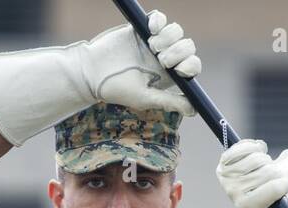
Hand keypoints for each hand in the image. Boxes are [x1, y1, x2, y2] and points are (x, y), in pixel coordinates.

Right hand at [83, 11, 199, 113]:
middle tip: (162, 60)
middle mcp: (165, 57)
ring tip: (152, 46)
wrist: (93, 71)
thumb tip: (194, 110)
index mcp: (169, 75)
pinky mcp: (142, 27)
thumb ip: (169, 102)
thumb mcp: (145, 98)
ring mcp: (154, 41)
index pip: (192, 65)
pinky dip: (159, 21)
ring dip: (168, 38)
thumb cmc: (118, 89)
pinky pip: (160, 17)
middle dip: (179, 51)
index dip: (191, 65)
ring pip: (176, 31)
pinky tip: (150, 30)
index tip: (180, 69)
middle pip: (187, 46)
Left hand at [217, 140, 287, 207]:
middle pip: (268, 172)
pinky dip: (256, 147)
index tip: (285, 186)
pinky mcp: (225, 162)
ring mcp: (227, 176)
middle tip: (273, 179)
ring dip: (267, 160)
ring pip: (257, 157)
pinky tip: (258, 155)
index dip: (283, 185)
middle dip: (276, 173)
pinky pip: (244, 147)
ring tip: (265, 170)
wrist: (256, 195)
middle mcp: (234, 193)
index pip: (272, 189)